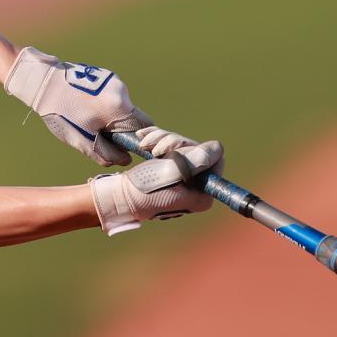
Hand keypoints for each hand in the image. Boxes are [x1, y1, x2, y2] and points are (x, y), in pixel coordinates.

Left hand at [3, 46, 150, 165]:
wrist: (42, 81)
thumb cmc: (61, 113)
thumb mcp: (82, 140)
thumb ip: (106, 154)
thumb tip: (125, 160)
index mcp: (118, 107)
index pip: (145, 127)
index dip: (138, 140)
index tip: (124, 147)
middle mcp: (121, 91)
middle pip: (133, 116)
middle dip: (121, 129)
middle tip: (100, 134)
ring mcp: (113, 80)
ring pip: (121, 106)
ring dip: (111, 116)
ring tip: (86, 117)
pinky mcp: (105, 75)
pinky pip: (112, 96)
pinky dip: (103, 105)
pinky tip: (84, 105)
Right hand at [89, 132, 222, 235]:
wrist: (118, 196)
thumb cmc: (144, 189)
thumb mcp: (171, 173)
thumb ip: (196, 160)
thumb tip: (218, 148)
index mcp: (202, 194)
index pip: (214, 163)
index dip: (196, 150)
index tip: (175, 150)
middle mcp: (195, 188)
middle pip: (196, 152)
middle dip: (174, 144)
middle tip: (156, 151)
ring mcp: (182, 180)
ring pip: (182, 147)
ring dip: (162, 141)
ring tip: (146, 146)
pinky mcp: (168, 172)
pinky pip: (170, 149)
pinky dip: (157, 141)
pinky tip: (143, 140)